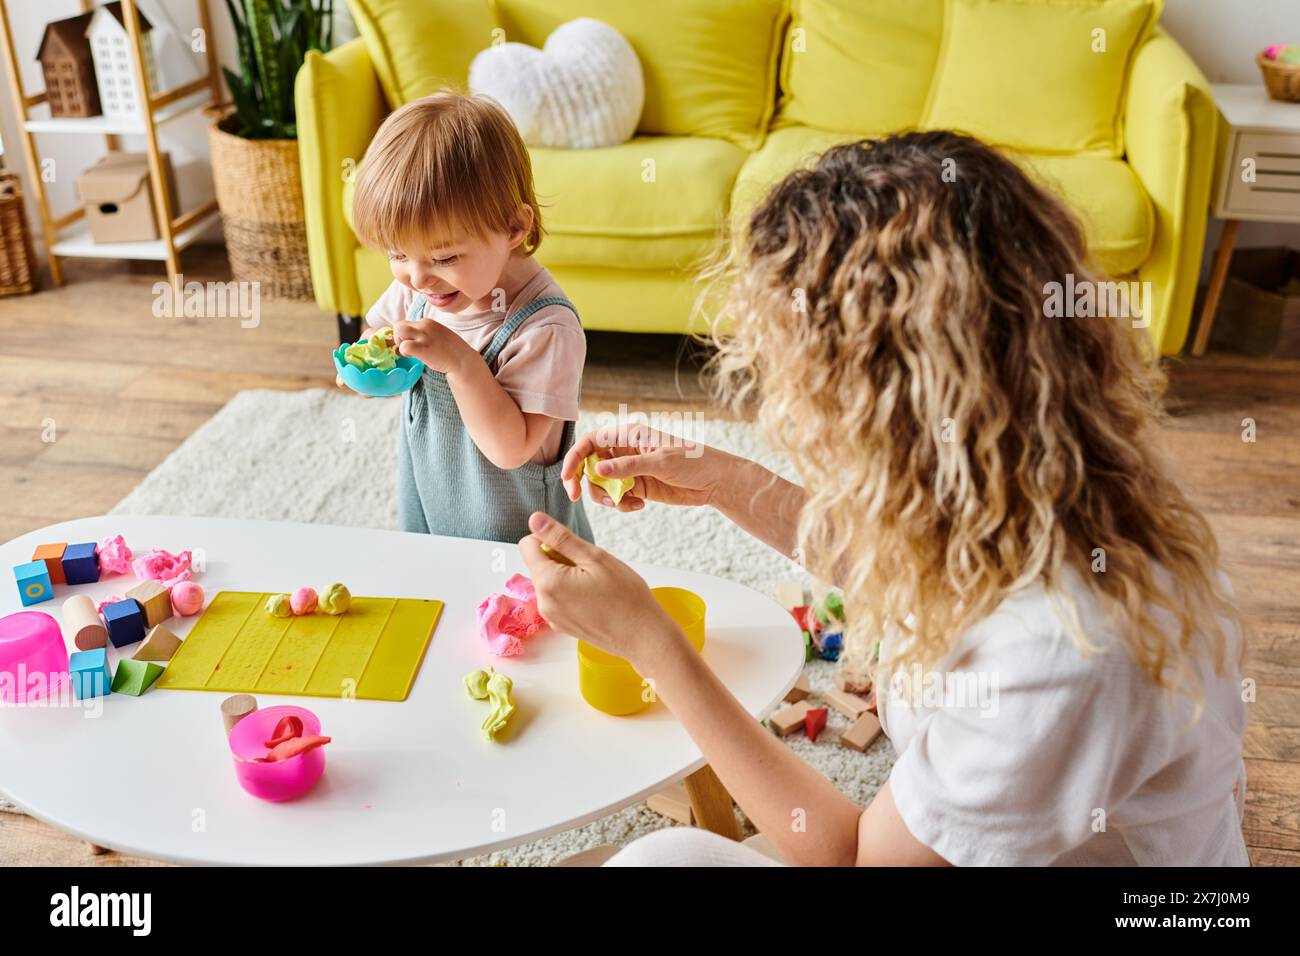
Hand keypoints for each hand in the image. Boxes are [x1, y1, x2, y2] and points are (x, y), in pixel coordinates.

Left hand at [392, 318, 471, 374]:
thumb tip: (412, 338)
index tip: (413, 344)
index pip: (407, 323)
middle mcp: (425, 326)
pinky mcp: (422, 348)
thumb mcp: (439, 334)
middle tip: (408, 348)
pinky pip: (404, 346)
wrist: (463, 360)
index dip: (406, 336)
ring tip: (409, 352)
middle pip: (399, 325)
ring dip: (400, 342)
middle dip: (399, 338)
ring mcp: (424, 336)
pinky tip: (413, 357)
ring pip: (399, 331)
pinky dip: (404, 352)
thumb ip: (426, 333)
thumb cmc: (451, 351)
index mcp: (428, 322)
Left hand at [518, 512, 689, 671]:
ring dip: (566, 575)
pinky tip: (595, 598)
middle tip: (591, 566)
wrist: (642, 637)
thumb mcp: (595, 557)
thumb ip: (561, 537)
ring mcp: (552, 617)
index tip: (573, 546)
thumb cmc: (625, 596)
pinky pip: (557, 599)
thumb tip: (535, 519)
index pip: (527, 545)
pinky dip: (570, 592)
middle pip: (538, 564)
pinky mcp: (561, 626)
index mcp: (548, 582)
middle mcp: (543, 602)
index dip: (548, 538)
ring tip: (595, 584)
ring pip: (549, 581)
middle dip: (560, 558)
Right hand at [561, 423, 732, 510]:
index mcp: (628, 435)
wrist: (715, 481)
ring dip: (605, 497)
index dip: (574, 457)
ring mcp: (630, 470)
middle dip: (584, 481)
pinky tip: (639, 506)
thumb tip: (598, 469)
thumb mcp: (660, 461)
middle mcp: (625, 450)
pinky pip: (617, 497)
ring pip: (601, 484)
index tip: (567, 478)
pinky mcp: (638, 487)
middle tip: (579, 498)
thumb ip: (628, 466)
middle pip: (590, 465)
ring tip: (623, 504)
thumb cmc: (693, 461)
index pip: (591, 442)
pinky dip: (621, 504)